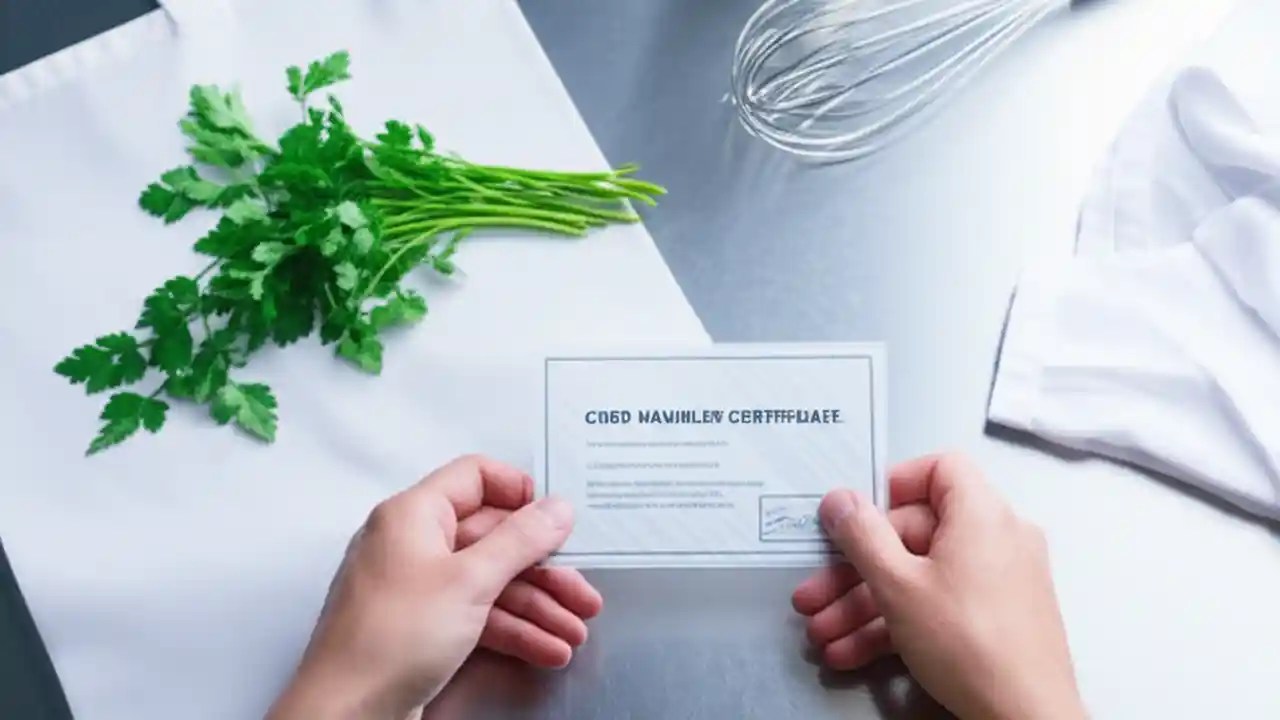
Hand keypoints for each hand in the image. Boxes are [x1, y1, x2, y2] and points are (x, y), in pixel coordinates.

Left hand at [267, 455, 602, 719]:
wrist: (345, 713)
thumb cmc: (389, 640)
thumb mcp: (469, 582)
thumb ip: (520, 541)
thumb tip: (556, 508)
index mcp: (413, 515)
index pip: (475, 477)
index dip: (520, 492)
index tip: (556, 518)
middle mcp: (413, 545)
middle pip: (492, 538)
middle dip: (543, 569)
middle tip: (581, 591)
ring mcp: (418, 588)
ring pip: (490, 583)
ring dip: (536, 608)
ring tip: (574, 632)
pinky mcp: (422, 628)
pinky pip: (477, 616)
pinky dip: (513, 632)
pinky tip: (545, 650)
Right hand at [793, 454, 1084, 719]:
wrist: (1025, 718)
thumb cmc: (973, 646)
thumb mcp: (898, 586)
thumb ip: (862, 536)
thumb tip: (840, 500)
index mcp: (982, 514)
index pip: (939, 469)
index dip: (893, 485)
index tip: (858, 514)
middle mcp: (997, 539)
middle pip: (913, 533)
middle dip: (854, 570)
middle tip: (816, 593)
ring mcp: (998, 580)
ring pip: (918, 576)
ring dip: (864, 605)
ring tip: (825, 634)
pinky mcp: (994, 616)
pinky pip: (937, 603)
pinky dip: (896, 623)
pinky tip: (853, 652)